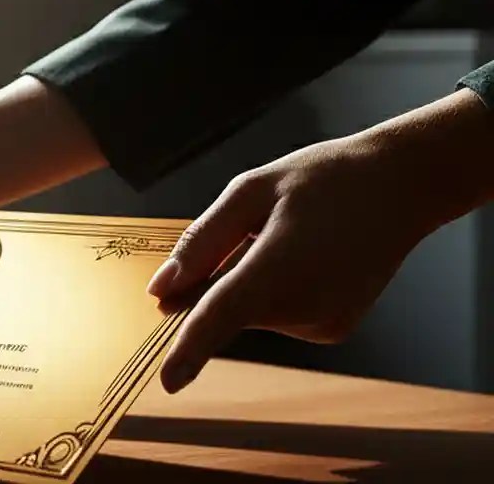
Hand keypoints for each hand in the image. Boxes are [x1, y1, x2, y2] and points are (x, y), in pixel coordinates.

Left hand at [150, 89, 493, 392]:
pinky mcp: (332, 329)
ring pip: (250, 311)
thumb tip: (160, 291)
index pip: (223, 315)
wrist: (400, 186)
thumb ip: (201, 243)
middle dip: (216, 278)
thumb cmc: (325, 179)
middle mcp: (306, 305)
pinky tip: (304, 256)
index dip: (191, 349)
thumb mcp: (250, 191)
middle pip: (228, 308)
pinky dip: (273, 291)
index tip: (168, 381)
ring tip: (291, 237)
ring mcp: (323, 323)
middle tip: (252, 229)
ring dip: (248, 281)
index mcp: (281, 266)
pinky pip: (277, 314)